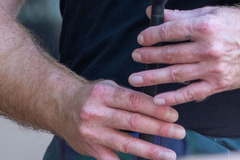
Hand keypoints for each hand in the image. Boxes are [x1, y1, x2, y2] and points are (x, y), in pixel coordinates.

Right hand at [55, 78, 185, 159]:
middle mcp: (96, 113)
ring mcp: (92, 133)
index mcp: (104, 94)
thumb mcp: (109, 87)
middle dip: (159, 128)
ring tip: (169, 154)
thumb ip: (130, 96)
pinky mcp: (90, 149)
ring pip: (125, 143)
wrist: (60, 106)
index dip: (156, 108)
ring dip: (150, 150)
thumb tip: (161, 105)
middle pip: (133, 122)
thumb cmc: (91, 95)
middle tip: (180, 132)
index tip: (174, 114)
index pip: (135, 101)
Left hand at [128, 6, 239, 104]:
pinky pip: (192, 92)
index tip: (141, 39)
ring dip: (154, 77)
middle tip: (135, 57)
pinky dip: (174, 97)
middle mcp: (208, 47)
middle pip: (170, 54)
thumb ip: (183, 15)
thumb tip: (157, 14)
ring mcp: (214, 68)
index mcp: (205, 26)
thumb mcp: (212, 12)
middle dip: (148, 56)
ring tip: (137, 77)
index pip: (170, 31)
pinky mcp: (220, 83)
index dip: (151, 36)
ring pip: (176, 74)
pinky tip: (160, 98)